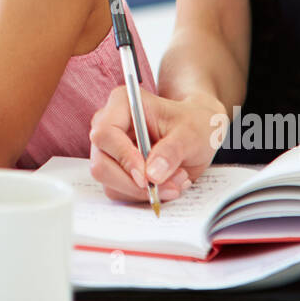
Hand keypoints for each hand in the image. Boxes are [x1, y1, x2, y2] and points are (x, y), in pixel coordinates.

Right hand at [88, 86, 225, 203]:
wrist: (198, 132)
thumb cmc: (193, 123)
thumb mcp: (191, 133)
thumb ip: (171, 151)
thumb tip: (152, 175)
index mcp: (122, 104)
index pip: (105, 134)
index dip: (124, 158)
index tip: (148, 177)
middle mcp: (109, 126)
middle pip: (101, 164)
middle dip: (135, 183)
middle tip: (170, 186)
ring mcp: (110, 151)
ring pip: (110, 183)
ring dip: (145, 191)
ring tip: (177, 179)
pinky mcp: (116, 170)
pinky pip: (120, 192)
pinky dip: (145, 195)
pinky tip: (168, 183)